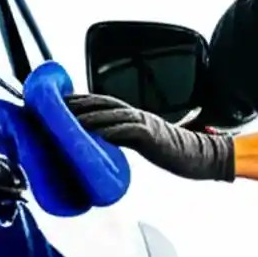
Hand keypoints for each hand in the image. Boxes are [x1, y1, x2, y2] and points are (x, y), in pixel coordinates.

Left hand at [66, 94, 235, 181]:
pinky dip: (112, 130)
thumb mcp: (142, 141)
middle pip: (103, 103)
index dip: (82, 100)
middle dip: (79, 102)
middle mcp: (137, 114)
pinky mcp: (152, 136)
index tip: (61, 101)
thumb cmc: (172, 151)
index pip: (103, 103)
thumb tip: (101, 140)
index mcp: (134, 115)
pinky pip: (129, 130)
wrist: (200, 156)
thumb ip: (123, 136)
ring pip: (113, 114)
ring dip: (90, 115)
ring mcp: (145, 123)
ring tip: (69, 118)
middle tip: (57, 104)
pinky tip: (97, 133)